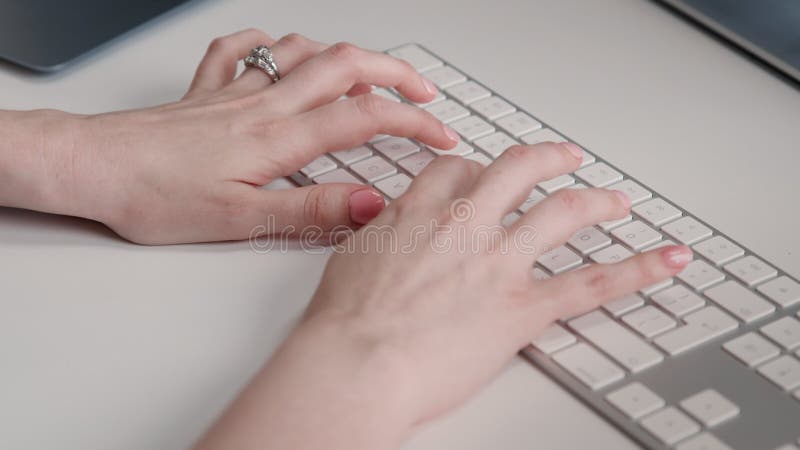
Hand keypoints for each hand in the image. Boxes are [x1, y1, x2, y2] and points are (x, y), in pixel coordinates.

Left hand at [12, 29, 456, 243]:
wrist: (92, 165)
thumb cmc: (155, 194)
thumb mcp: (239, 219)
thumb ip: (309, 211)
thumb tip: (370, 204)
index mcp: (278, 137)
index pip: (364, 118)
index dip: (412, 123)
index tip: (442, 137)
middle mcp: (263, 104)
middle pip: (344, 66)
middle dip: (394, 74)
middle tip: (423, 92)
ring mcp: (235, 91)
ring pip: (303, 51)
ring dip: (345, 55)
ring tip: (368, 72)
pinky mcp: (207, 91)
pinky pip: (243, 50)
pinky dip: (270, 45)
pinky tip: (278, 53)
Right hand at [193, 143, 692, 449]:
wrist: (356, 362)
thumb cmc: (344, 321)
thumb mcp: (352, 257)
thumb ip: (382, 233)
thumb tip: (390, 226)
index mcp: (421, 212)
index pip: (457, 171)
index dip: (475, 169)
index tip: (482, 175)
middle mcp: (466, 226)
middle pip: (517, 171)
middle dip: (545, 159)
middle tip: (561, 158)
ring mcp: (499, 263)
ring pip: (562, 212)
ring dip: (595, 201)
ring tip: (614, 201)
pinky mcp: (522, 307)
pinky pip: (592, 283)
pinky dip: (637, 270)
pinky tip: (665, 260)